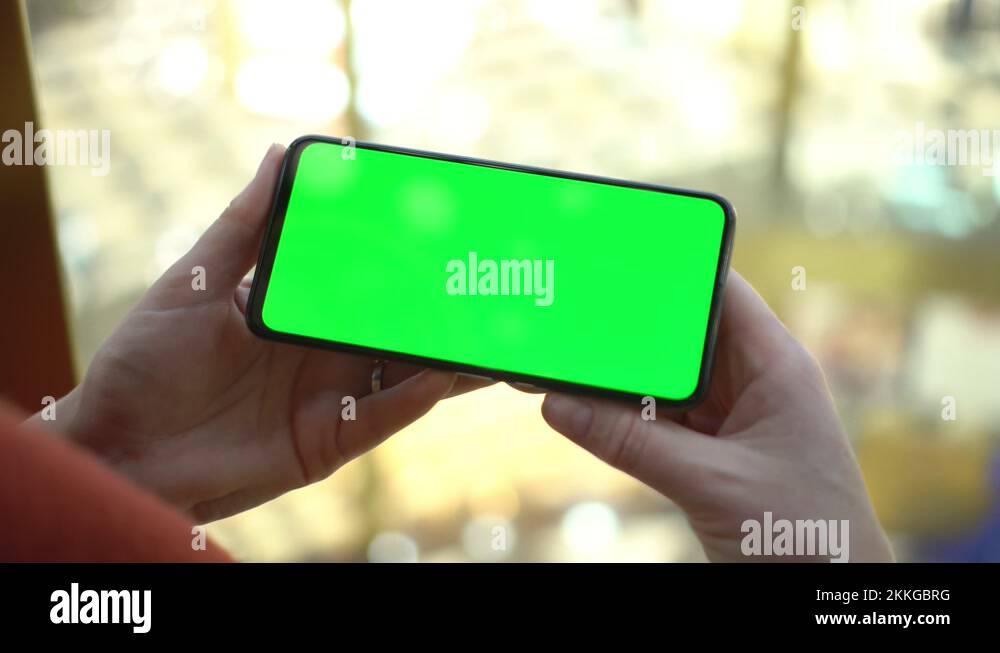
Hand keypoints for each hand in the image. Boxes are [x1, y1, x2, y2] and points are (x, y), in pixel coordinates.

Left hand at [29, 144, 487, 521]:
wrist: (120, 448)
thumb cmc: (144, 363)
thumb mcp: (192, 283)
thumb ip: (244, 227)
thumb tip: (279, 155)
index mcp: (300, 306)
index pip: (367, 274)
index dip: (407, 253)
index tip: (449, 225)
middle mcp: (326, 349)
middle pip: (400, 323)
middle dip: (445, 303)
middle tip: (491, 278)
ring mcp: (332, 395)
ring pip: (408, 370)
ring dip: (450, 353)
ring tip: (495, 330)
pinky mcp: (328, 440)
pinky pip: (382, 417)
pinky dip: (414, 397)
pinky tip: (442, 374)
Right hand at [540, 270, 892, 561]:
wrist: (829, 598)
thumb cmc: (807, 538)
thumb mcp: (711, 483)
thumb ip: (633, 444)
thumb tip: (559, 407)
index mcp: (776, 367)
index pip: (721, 291)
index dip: (670, 267)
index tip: (613, 257)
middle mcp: (755, 383)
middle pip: (683, 334)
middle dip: (632, 327)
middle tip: (572, 313)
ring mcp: (734, 418)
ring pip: (668, 380)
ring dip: (625, 377)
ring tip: (569, 361)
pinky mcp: (715, 452)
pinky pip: (663, 420)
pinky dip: (629, 415)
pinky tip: (589, 408)